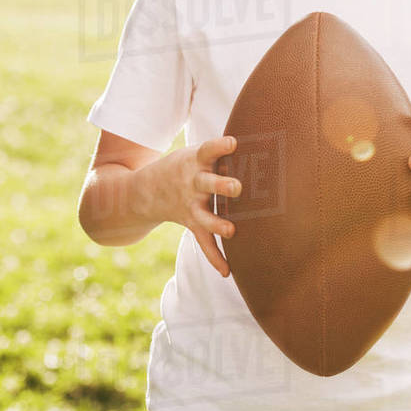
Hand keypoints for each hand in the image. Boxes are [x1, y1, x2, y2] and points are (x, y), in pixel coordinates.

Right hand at [154, 136, 241, 277]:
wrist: (147, 190)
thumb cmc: (186, 166)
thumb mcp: (196, 153)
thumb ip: (221, 151)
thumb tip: (263, 139)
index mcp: (196, 161)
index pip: (207, 150)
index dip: (219, 146)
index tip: (232, 142)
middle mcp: (193, 183)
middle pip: (207, 184)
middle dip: (221, 186)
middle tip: (237, 187)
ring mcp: (191, 205)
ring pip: (204, 216)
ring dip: (217, 223)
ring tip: (231, 231)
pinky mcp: (192, 223)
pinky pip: (203, 242)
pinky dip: (214, 257)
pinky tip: (227, 271)